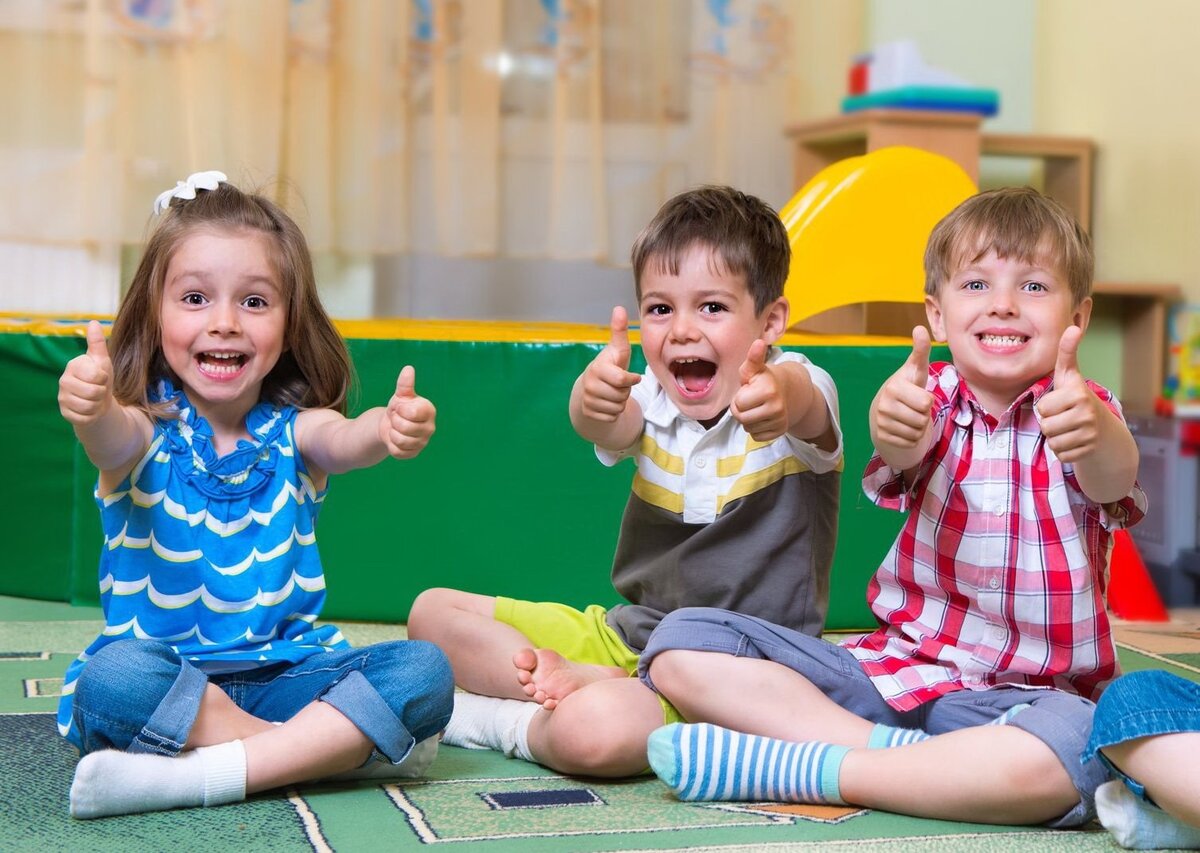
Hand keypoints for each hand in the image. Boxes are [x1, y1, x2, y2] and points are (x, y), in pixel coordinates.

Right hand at [59, 320, 113, 425]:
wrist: (99, 400)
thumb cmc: (100, 378)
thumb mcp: (102, 360)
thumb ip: (98, 343)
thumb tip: (94, 322)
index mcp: (73, 366)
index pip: (96, 376)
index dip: (104, 379)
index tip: (101, 377)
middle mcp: (64, 381)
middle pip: (93, 392)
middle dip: (102, 393)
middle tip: (99, 390)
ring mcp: (63, 398)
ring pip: (88, 406)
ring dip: (97, 405)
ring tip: (95, 399)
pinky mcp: (65, 413)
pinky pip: (84, 418)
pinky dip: (92, 416)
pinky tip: (89, 410)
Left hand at [379, 366, 435, 458]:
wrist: (391, 424)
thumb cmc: (399, 407)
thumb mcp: (401, 395)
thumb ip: (405, 384)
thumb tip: (408, 369)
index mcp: (429, 411)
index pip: (412, 413)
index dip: (400, 409)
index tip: (400, 407)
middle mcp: (430, 428)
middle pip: (405, 428)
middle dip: (395, 421)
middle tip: (396, 418)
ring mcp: (423, 442)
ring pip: (401, 440)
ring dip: (392, 433)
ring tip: (396, 428)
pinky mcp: (414, 453)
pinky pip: (398, 451)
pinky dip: (392, 445)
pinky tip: (395, 439)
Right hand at [578, 306, 640, 421]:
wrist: (591, 387)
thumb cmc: (610, 366)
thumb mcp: (617, 350)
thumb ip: (619, 331)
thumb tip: (619, 308)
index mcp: (598, 368)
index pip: (622, 380)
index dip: (631, 380)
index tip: (633, 377)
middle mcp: (590, 384)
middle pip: (622, 395)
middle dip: (625, 391)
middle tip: (618, 384)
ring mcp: (587, 399)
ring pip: (618, 407)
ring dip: (620, 402)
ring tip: (613, 391)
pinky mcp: (588, 412)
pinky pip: (612, 417)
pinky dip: (613, 412)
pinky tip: (607, 402)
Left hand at [730, 339, 788, 440]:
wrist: (784, 390)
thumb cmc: (761, 379)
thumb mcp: (753, 368)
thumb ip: (753, 358)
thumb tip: (759, 342)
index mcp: (768, 389)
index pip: (738, 404)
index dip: (739, 398)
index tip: (748, 390)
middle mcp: (777, 406)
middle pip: (742, 419)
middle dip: (741, 410)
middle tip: (749, 401)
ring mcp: (780, 420)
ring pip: (748, 429)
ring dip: (747, 420)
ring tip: (756, 407)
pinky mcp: (780, 431)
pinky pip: (757, 437)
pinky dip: (756, 429)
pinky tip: (762, 417)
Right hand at [871, 326, 933, 453]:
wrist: (884, 408)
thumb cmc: (907, 386)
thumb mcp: (916, 369)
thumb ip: (920, 350)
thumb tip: (920, 328)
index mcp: (894, 387)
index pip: (926, 403)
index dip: (928, 401)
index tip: (918, 394)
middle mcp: (884, 405)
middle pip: (922, 420)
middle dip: (924, 416)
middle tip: (915, 408)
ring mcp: (881, 422)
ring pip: (916, 433)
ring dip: (919, 428)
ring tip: (910, 417)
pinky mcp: (881, 436)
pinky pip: (909, 443)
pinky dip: (911, 438)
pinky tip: (904, 428)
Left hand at [1037, 325, 1104, 461]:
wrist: (1104, 430)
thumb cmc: (1077, 398)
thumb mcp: (1070, 375)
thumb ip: (1066, 353)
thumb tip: (1072, 327)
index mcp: (1078, 394)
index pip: (1042, 408)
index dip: (1046, 407)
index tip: (1060, 402)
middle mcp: (1086, 413)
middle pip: (1045, 426)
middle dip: (1049, 424)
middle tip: (1063, 417)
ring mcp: (1090, 434)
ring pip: (1052, 442)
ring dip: (1055, 438)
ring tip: (1068, 429)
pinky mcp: (1089, 451)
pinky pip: (1060, 455)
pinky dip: (1063, 451)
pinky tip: (1074, 441)